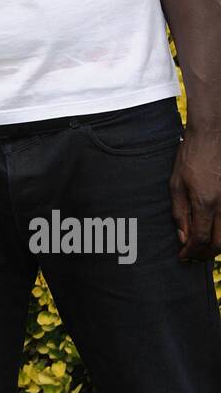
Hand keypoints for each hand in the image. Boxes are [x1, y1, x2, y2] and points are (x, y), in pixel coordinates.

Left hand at [169, 125, 220, 261]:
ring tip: (203, 248)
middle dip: (205, 254)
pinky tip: (214, 233)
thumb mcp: (176, 184)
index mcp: (205, 203)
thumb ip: (179, 212)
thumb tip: (183, 237)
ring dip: (217, 246)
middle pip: (219, 243)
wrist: (212, 136)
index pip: (200, 239)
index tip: (182, 256)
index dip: (191, 251)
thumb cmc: (190, 157)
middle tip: (193, 257)